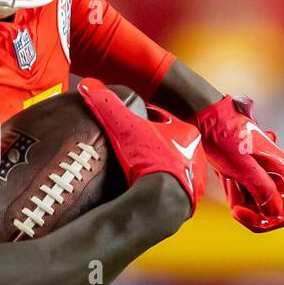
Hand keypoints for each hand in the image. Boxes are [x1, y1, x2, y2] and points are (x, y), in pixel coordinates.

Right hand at [78, 78, 206, 215]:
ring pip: (171, 167)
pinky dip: (158, 187)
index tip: (126, 123)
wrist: (161, 200)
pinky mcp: (188, 200)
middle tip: (128, 147)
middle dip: (149, 144)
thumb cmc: (148, 159)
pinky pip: (170, 189)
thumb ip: (106, 104)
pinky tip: (143, 189)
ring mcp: (194, 178)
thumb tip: (87, 84)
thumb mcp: (123, 127)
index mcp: (186, 133)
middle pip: (166, 143)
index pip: (161, 119)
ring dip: (155, 166)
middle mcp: (196, 155)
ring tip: (134, 169)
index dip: (141, 119)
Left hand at [195, 94, 283, 232]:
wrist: (204, 115)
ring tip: (227, 177)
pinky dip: (233, 192)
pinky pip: (245, 195)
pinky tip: (226, 177)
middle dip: (246, 208)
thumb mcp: (242, 166)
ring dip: (238, 199)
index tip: (238, 212)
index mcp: (282, 170)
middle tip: (230, 190)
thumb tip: (276, 213)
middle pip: (267, 212)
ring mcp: (264, 174)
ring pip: (255, 204)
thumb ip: (262, 189)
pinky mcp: (250, 173)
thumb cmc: (222, 135)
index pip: (282, 213)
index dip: (262, 219)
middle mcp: (277, 173)